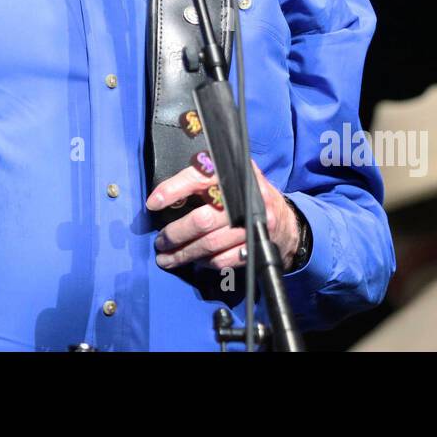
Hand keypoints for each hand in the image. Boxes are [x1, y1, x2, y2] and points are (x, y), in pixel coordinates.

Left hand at [147, 157, 302, 272]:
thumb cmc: (247, 194)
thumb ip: (202, 177)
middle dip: (175, 234)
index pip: (199, 177)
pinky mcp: (255, 247)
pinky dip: (205, 263)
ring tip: (167, 257)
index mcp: (234, 174)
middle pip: (202, 220)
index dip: (173, 190)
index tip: (153, 203)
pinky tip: (194, 261)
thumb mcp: (230, 175)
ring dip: (184, 254)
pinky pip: (223, 260)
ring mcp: (251, 226)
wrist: (283, 220)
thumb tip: (165, 194)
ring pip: (210, 244)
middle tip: (160, 242)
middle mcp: (244, 199)